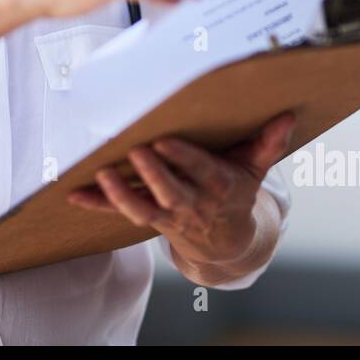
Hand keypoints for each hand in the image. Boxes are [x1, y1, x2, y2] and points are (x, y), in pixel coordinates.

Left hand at [66, 111, 296, 270]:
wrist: (225, 243)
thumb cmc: (236, 194)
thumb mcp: (255, 170)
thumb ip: (267, 143)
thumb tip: (287, 116)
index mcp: (219, 185)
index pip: (201, 171)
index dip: (183, 159)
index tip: (164, 141)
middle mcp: (191, 203)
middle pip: (170, 192)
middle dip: (152, 174)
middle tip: (135, 152)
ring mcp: (167, 215)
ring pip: (141, 208)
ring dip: (119, 194)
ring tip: (102, 175)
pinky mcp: (148, 218)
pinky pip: (119, 213)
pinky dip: (96, 204)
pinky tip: (73, 193)